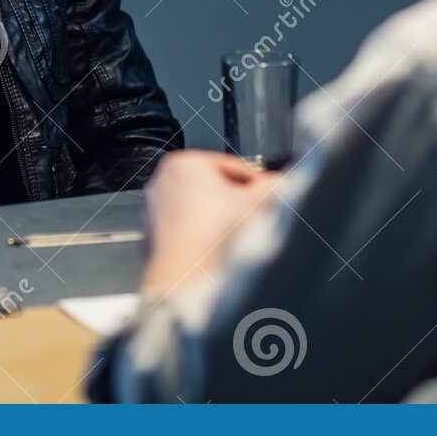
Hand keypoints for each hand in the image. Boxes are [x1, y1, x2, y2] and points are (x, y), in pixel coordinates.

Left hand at [139, 150, 280, 294]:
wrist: (186, 274)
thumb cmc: (212, 235)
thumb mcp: (255, 204)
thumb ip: (273, 187)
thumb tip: (281, 184)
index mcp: (185, 162)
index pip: (234, 167)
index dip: (258, 182)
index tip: (269, 193)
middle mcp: (165, 180)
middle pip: (216, 186)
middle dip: (237, 200)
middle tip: (255, 214)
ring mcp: (157, 207)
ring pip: (201, 206)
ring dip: (221, 217)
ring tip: (236, 233)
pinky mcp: (156, 232)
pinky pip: (188, 226)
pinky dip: (203, 233)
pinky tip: (218, 246)